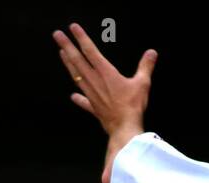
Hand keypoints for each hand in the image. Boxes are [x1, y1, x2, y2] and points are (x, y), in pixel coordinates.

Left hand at [52, 23, 155, 137]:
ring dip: (68, 63)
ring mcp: (91, 94)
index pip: (90, 51)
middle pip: (77, 60)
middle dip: (67, 46)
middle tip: (57, 35)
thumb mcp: (142, 83)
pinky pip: (83, 100)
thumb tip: (151, 53)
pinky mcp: (93, 106)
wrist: (124, 128)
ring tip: (61, 53)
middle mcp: (94, 81)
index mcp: (105, 72)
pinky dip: (78, 98)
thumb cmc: (132, 106)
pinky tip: (73, 96)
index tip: (72, 28)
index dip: (81, 38)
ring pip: (76, 75)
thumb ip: (145, 66)